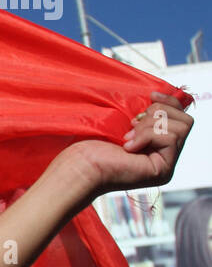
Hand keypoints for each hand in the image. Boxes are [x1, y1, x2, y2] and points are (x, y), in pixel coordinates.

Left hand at [64, 91, 192, 197]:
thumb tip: (159, 97)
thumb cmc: (92, 145)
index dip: (169, 102)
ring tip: (128, 136)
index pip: (181, 117)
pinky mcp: (163, 170)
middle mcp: (167, 157)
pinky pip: (170, 138)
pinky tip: (128, 146)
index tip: (150, 96)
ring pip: (180, 128)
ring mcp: (167, 165)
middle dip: (158, 115)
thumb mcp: (124, 123)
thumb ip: (145, 115)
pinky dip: (147, 136)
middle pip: (186, 121)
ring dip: (150, 126)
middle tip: (133, 124)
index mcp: (158, 145)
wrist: (80, 164)